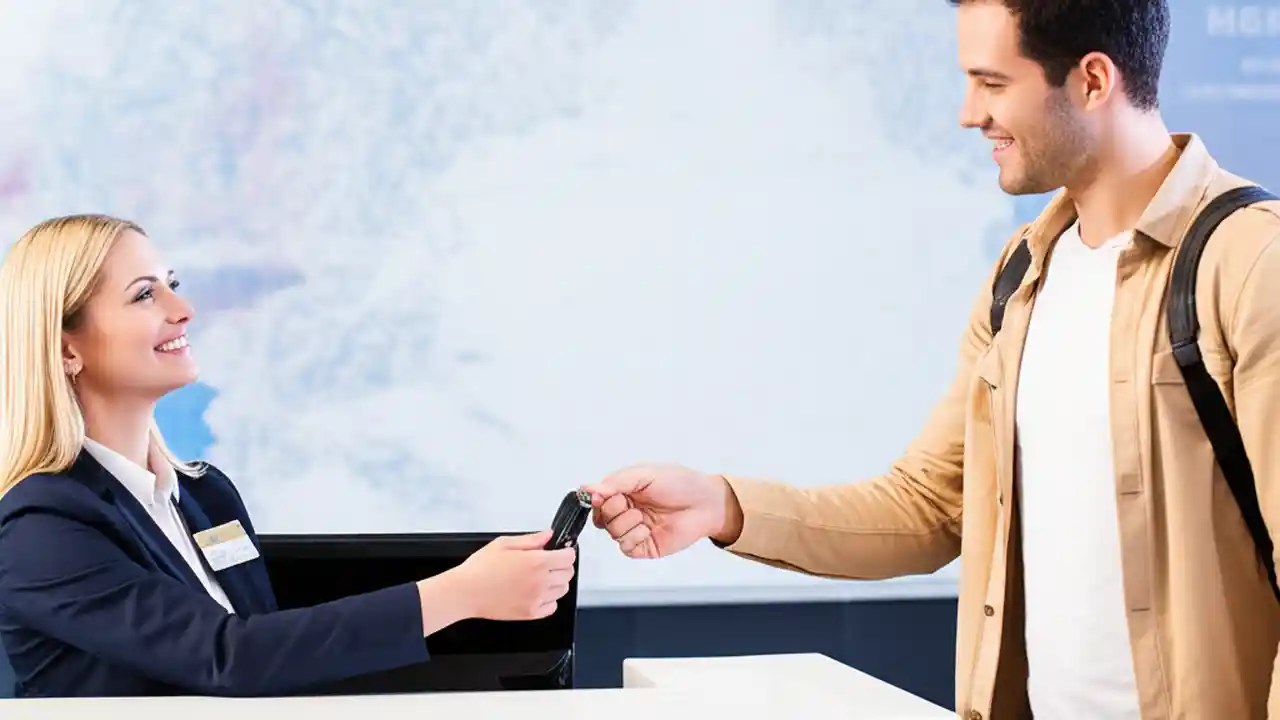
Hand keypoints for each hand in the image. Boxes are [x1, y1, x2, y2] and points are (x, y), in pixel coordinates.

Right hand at [447, 531, 575, 620]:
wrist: (465, 593)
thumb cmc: (480, 569)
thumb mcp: (504, 544)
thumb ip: (531, 539)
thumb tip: (548, 535)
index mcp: (536, 562)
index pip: (569, 557)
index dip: (566, 552)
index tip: (560, 551)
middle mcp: (540, 581)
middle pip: (568, 573)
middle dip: (562, 565)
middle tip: (549, 563)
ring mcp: (537, 599)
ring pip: (563, 590)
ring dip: (556, 582)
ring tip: (540, 577)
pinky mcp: (531, 613)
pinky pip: (552, 607)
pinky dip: (549, 600)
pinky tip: (536, 592)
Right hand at [581, 463, 739, 558]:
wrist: (706, 503)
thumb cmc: (682, 484)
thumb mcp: (645, 474)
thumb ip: (616, 482)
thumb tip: (590, 489)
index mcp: (625, 490)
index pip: (597, 498)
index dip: (595, 499)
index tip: (599, 496)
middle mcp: (628, 510)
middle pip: (601, 517)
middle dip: (612, 510)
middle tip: (627, 502)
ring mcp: (635, 529)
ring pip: (612, 533)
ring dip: (624, 523)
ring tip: (642, 516)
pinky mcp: (644, 546)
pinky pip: (626, 547)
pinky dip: (633, 537)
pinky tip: (646, 529)